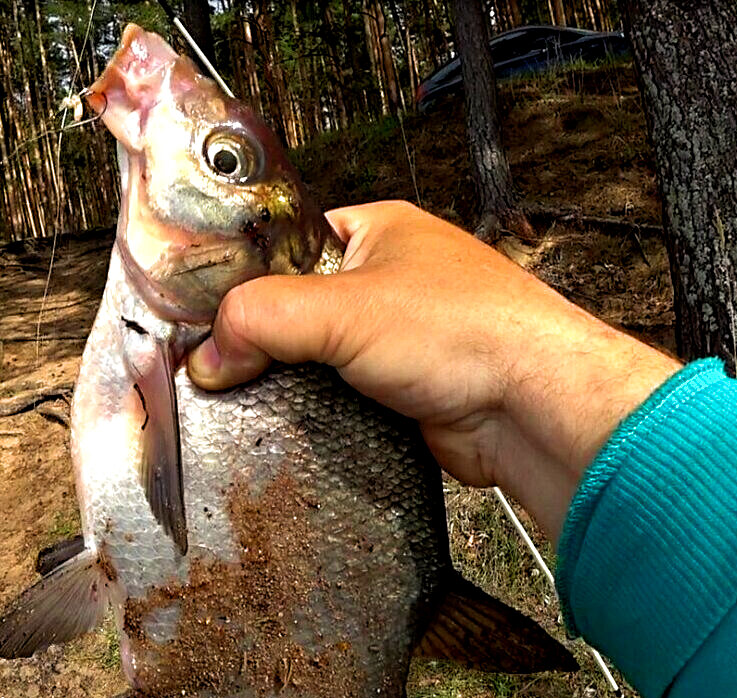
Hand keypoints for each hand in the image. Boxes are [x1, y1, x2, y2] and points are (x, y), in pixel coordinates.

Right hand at [186, 201, 680, 537]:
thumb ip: (259, 319)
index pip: (286, 245)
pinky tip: (300, 427)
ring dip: (295, 383)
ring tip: (256, 401)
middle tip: (223, 367)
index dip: (243, 278)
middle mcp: (390, 279)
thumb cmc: (467, 331)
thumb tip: (207, 355)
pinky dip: (322, 415)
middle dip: (266, 341)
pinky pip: (343, 400)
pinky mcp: (406, 392)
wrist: (533, 408)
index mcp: (377, 231)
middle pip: (296, 308)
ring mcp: (401, 339)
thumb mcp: (340, 309)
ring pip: (318, 360)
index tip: (202, 316)